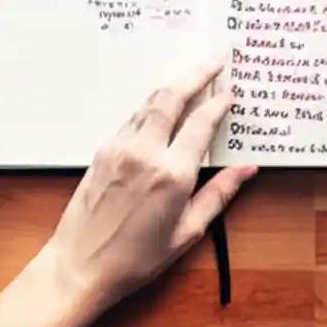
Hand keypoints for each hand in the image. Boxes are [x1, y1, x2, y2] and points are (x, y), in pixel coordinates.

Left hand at [34, 60, 256, 311]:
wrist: (79, 266)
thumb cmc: (134, 259)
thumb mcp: (187, 231)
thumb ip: (219, 194)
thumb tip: (247, 170)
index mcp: (171, 174)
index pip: (201, 123)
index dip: (219, 102)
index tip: (231, 91)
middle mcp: (144, 153)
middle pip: (172, 97)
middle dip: (196, 74)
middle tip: (215, 60)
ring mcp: (119, 147)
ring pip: (149, 102)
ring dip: (173, 86)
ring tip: (192, 77)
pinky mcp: (102, 150)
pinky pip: (132, 117)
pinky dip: (151, 105)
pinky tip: (161, 108)